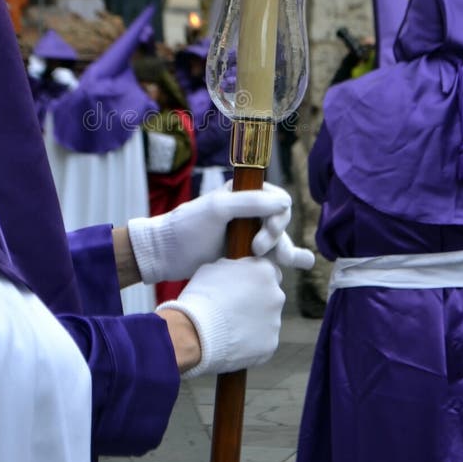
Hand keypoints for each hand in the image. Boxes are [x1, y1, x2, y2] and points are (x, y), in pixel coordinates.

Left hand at [127, 182, 313, 284]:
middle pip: (279, 223)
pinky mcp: (242, 256)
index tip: (265, 232)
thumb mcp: (218, 208)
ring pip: (277, 242)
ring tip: (299, 263)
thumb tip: (284, 202)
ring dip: (287, 251)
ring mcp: (246, 234)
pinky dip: (281, 262)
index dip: (276, 217)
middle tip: (257, 251)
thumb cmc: (187, 226)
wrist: (164, 255)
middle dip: (277, 237)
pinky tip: (295, 268)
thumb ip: (250, 202)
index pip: (277, 200)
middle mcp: (248, 212)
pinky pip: (268, 258)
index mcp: (242, 194)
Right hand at [157, 256, 284, 376]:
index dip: (254, 280)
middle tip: (234, 309)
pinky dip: (250, 341)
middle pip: (270, 297)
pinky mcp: (270, 344)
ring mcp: (275, 321)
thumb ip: (234, 268)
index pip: (269, 272)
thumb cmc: (203, 295)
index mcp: (265, 272)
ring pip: (266, 320)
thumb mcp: (214, 267)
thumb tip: (236, 271)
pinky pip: (262, 340)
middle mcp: (276, 295)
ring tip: (229, 327)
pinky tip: (232, 341)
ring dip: (253, 322)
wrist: (198, 330)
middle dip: (256, 301)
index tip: (242, 287)